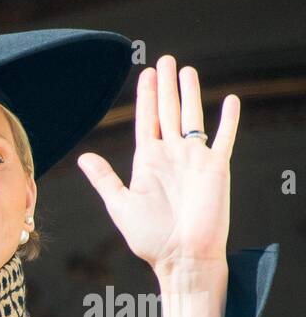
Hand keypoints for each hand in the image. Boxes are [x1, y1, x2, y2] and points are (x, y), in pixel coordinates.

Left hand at [76, 55, 238, 277]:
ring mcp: (194, 159)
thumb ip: (105, 180)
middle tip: (165, 60)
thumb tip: (84, 157)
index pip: (146, 121)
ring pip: (192, 117)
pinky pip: (223, 138)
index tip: (145, 74)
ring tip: (187, 70)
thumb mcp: (121, 205)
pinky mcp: (215, 167)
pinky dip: (228, 120)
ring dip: (190, 94)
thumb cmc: (150, 238)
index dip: (145, 97)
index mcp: (147, 163)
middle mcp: (171, 156)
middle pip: (168, 112)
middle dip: (166, 87)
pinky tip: (230, 100)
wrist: (181, 256)